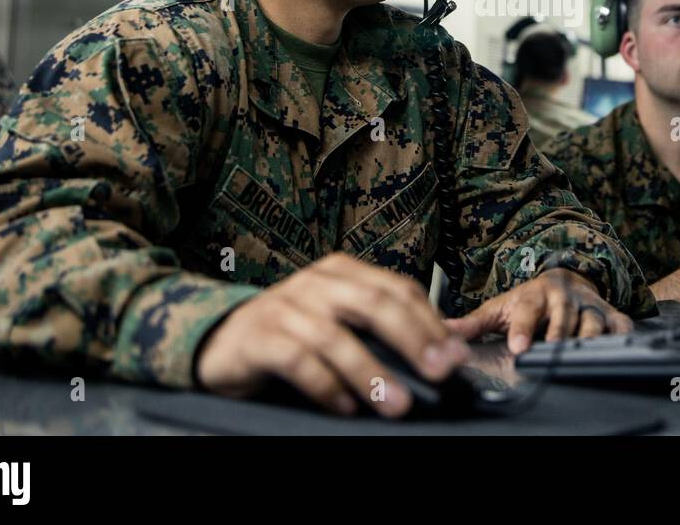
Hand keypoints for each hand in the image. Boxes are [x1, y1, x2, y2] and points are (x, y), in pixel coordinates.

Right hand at [195, 253, 468, 417]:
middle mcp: (316, 283)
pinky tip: (344, 407)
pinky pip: (297, 360)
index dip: (431, 321)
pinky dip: (325, 385)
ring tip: (396, 403)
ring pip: (336, 337)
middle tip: (440, 372)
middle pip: (374, 305)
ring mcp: (285, 307)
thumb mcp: (339, 321)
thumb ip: (381, 330)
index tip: (457, 354)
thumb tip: (442, 354)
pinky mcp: (258, 337)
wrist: (222, 339)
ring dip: (371, 373)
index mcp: (342, 272)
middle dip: (413, 340)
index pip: (398, 289)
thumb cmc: (293, 332)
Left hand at [446, 269, 631, 353]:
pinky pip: (620, 323)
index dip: (523, 329)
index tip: (518, 347)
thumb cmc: (527, 301)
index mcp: (533, 296)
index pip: (526, 312)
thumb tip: (444, 332)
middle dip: (559, 334)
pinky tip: (618, 346)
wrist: (563, 280)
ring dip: (589, 337)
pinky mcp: (609, 312)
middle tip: (552, 351)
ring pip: (592, 321)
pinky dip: (621, 335)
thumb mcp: (499, 308)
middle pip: (563, 316)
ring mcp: (588, 304)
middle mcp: (562, 298)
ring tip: (582, 354)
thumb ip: (473, 324)